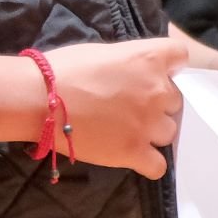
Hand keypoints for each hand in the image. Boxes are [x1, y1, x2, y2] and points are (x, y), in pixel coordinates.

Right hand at [48, 34, 190, 177]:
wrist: (38, 99)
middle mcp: (157, 91)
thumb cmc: (62, 69)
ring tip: (125, 131)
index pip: (180, 56)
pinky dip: (148, 162)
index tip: (153, 73)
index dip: (169, 66)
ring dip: (152, 131)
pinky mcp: (136, 152)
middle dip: (156, 103)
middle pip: (175, 100)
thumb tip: (134, 74)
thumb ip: (128, 63)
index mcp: (147, 60)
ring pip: (169, 132)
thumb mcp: (101, 53)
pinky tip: (131, 154)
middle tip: (129, 106)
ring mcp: (149, 124)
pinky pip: (158, 164)